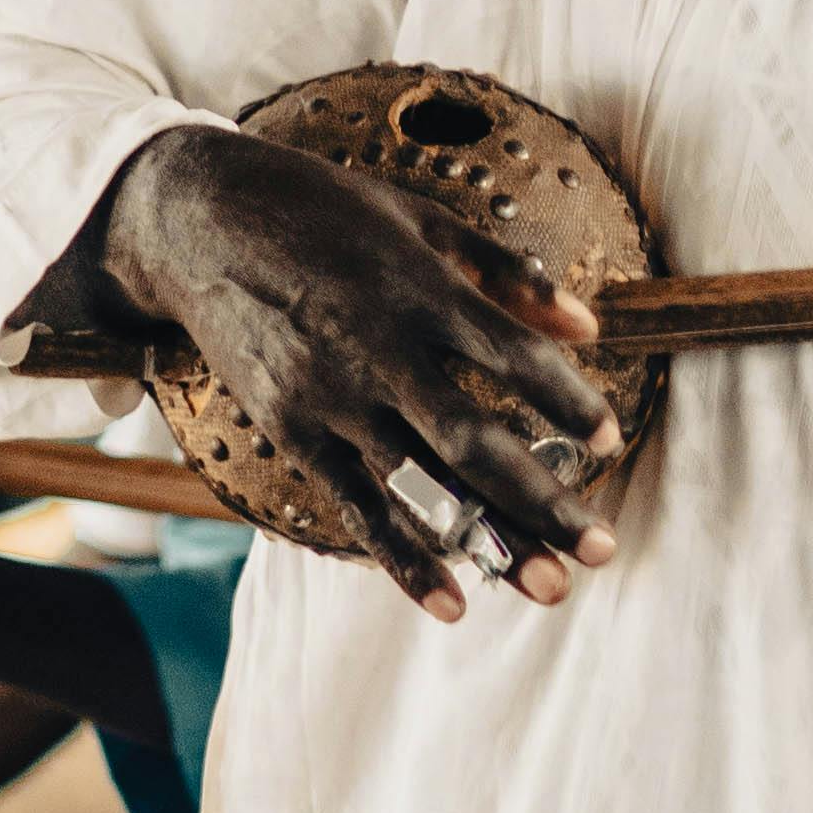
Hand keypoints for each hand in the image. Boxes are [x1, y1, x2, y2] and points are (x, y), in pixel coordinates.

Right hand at [91, 125, 623, 621]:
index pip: (511, 355)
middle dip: (544, 501)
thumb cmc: (326, 209)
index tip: (611, 441)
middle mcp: (379, 351)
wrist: (201, 219)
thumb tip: (588, 324)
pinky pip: (357, 507)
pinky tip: (453, 602)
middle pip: (475, 441)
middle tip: (603, 548)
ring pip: (422, 485)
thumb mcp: (421, 218)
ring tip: (551, 589)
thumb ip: (506, 272)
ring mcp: (332, 399)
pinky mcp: (292, 431)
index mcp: (421, 290)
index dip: (566, 400)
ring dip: (490, 541)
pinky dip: (405, 559)